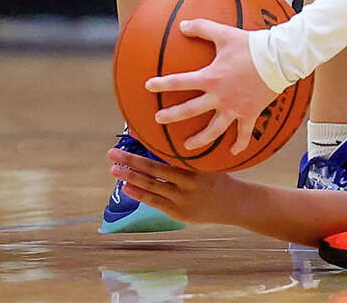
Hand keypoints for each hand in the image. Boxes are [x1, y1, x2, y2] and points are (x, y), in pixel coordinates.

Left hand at [107, 146, 239, 224]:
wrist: (235, 203)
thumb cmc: (218, 175)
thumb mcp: (207, 160)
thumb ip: (186, 153)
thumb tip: (161, 136)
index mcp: (195, 165)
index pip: (165, 152)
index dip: (146, 144)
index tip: (130, 133)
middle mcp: (188, 182)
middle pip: (154, 170)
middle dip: (131, 161)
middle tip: (112, 153)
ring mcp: (182, 199)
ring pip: (152, 187)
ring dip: (130, 178)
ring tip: (114, 169)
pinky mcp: (179, 213)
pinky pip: (155, 202)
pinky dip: (140, 194)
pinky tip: (126, 187)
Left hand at [145, 19, 274, 153]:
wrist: (279, 59)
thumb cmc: (251, 46)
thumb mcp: (224, 33)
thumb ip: (202, 28)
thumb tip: (182, 25)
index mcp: (211, 77)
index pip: (180, 82)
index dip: (162, 84)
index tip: (148, 86)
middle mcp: (219, 97)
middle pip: (190, 110)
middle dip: (172, 116)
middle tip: (158, 119)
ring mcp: (234, 108)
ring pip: (213, 129)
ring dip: (200, 139)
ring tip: (188, 146)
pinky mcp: (250, 113)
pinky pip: (244, 133)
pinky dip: (239, 144)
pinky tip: (233, 152)